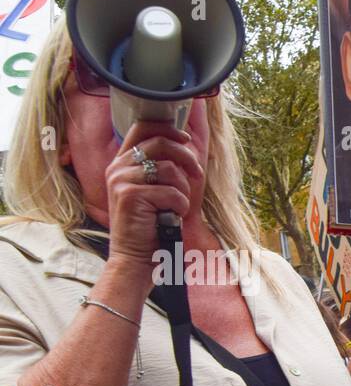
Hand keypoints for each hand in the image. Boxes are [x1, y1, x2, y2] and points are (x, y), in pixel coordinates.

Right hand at [105, 122, 203, 268]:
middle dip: (186, 158)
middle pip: (160, 143)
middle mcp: (118, 167)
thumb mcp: (153, 191)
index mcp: (123, 162)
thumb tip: (185, 146)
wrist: (135, 258)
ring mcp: (121, 180)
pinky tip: (172, 217)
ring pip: (169, 170)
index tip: (185, 139)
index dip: (168, 128)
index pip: (142, 127)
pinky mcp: (130, 195)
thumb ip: (161, 168)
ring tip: (176, 207)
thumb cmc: (150, 226)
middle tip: (196, 175)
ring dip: (183, 191)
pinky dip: (180, 206)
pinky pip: (172, 192)